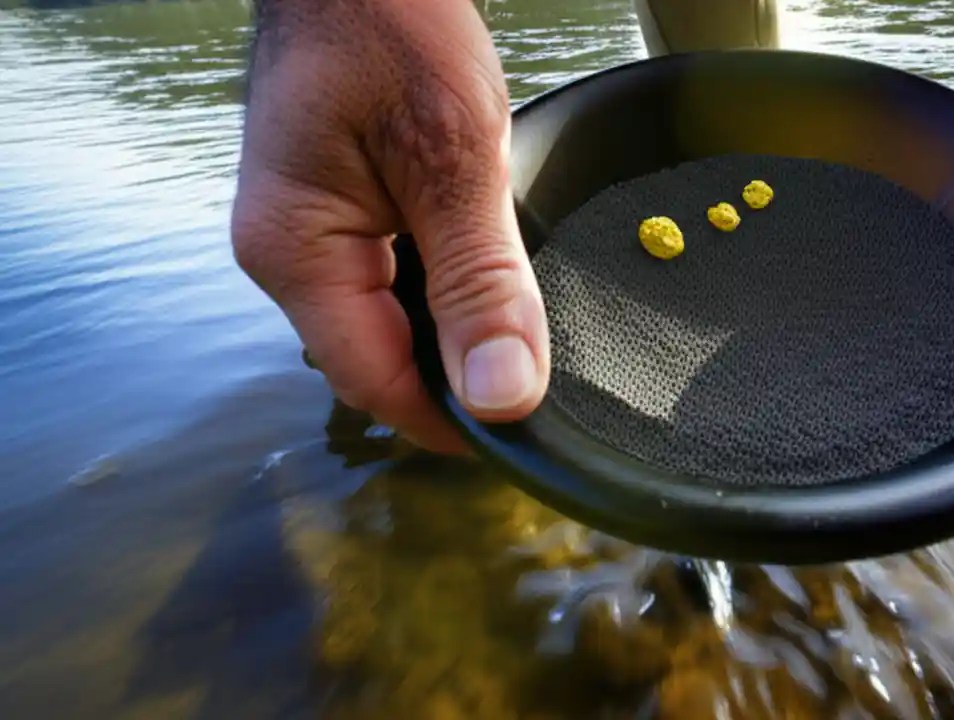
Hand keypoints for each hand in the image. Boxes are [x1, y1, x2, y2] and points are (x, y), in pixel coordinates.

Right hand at [231, 0, 549, 452]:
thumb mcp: (455, 158)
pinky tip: (483, 273)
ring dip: (451, 331)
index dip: (451, 419)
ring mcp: (307, 235)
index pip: (375, 382)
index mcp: (294, 252)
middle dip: (455, 377)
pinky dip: (441, 289)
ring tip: (515, 318)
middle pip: (379, 360)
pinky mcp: (334, 214)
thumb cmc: (391, 25)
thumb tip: (501, 394)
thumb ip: (480, 282)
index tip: (525, 432)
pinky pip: (389, 281)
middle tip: (539, 372)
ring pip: (388, 325)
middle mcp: (287, 256)